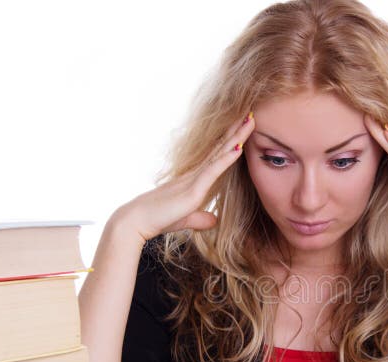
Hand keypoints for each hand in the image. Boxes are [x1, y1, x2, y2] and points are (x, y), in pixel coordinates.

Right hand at [117, 113, 255, 242]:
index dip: (230, 142)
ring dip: (236, 137)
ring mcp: (194, 180)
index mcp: (193, 179)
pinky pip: (213, 170)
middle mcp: (194, 174)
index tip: (243, 128)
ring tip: (249, 120)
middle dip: (236, 132)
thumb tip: (214, 220)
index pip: (216, 156)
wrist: (136, 222)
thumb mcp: (186, 219)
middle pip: (220, 148)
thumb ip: (200, 218)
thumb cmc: (158, 219)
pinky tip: (238, 147)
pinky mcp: (193, 190)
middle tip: (251, 113)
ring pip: (219, 154)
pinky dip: (226, 158)